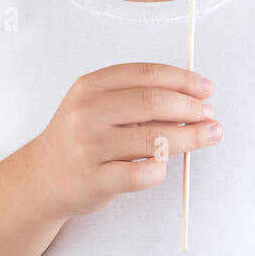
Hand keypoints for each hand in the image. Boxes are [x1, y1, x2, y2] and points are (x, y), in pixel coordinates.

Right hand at [30, 62, 221, 217]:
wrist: (43, 176)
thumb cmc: (83, 136)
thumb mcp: (99, 106)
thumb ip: (138, 98)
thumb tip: (195, 98)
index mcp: (90, 86)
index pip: (145, 74)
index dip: (182, 79)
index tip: (206, 89)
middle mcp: (86, 113)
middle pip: (152, 102)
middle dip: (190, 107)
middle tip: (210, 115)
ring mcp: (89, 147)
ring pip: (153, 140)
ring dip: (189, 137)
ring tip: (207, 136)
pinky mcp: (94, 181)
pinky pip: (141, 175)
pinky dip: (160, 170)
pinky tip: (164, 167)